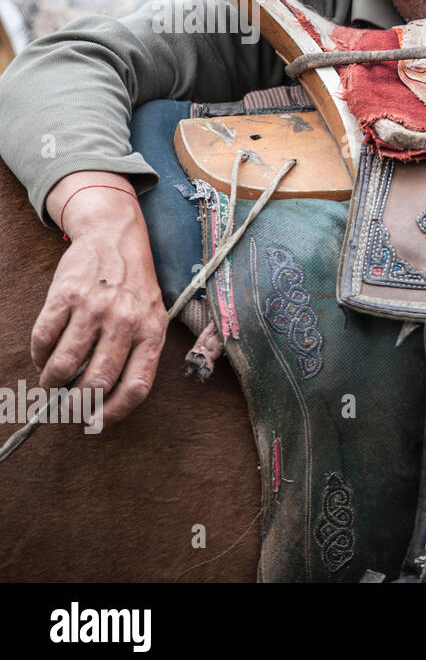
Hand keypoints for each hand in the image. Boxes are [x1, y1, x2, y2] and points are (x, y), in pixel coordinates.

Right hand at [34, 172, 167, 426]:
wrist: (115, 237)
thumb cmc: (134, 287)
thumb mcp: (152, 316)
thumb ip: (138, 352)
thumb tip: (107, 399)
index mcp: (152, 332)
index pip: (136, 386)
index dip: (115, 412)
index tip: (97, 422)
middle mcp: (125, 322)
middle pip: (96, 381)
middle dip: (76, 405)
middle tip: (66, 410)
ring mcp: (94, 308)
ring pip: (64, 364)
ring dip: (51, 382)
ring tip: (50, 384)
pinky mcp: (65, 296)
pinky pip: (44, 338)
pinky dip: (38, 355)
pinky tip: (43, 356)